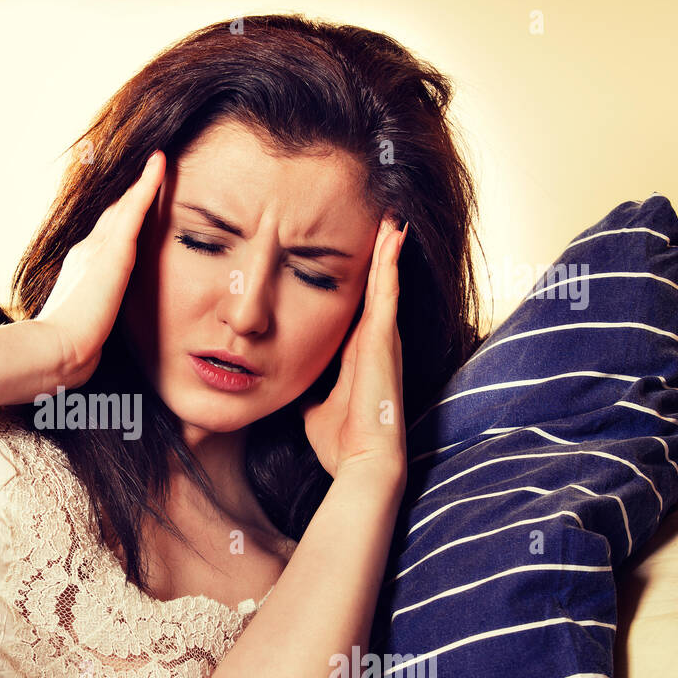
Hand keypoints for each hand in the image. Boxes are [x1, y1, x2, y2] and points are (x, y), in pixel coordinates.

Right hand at [33, 150, 165, 387]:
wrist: (58, 351)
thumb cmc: (68, 350)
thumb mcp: (82, 331)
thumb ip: (89, 324)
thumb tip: (90, 341)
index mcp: (81, 269)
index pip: (103, 237)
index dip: (116, 219)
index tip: (128, 204)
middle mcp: (87, 250)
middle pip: (112, 214)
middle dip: (128, 194)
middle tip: (147, 166)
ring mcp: (100, 247)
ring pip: (124, 205)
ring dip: (140, 182)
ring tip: (158, 157)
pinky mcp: (115, 248)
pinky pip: (136, 207)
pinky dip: (148, 183)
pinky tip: (160, 162)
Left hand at [302, 213, 407, 485]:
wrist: (360, 462)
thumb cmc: (340, 440)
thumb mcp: (312, 407)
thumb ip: (304, 389)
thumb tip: (286, 383)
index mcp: (356, 353)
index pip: (358, 306)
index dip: (360, 278)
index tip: (357, 250)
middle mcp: (373, 341)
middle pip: (378, 287)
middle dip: (379, 254)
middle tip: (382, 217)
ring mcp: (382, 339)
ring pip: (386, 282)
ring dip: (387, 249)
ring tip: (389, 215)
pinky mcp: (383, 340)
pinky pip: (387, 292)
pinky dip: (389, 263)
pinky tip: (391, 236)